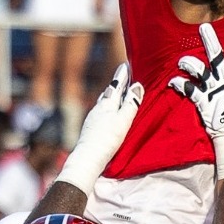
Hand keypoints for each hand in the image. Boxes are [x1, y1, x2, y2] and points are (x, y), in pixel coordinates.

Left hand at [55, 62, 144, 191]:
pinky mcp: (90, 129)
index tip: (127, 64)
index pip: (116, 85)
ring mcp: (92, 118)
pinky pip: (101, 113)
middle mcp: (98, 108)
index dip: (122, 75)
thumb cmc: (107, 140)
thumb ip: (130, 104)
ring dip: (112, 96)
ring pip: (103, 103)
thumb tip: (137, 86)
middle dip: (117, 84)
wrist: (87, 159)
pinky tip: (108, 114)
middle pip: (109, 92)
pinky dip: (107, 108)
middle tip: (124, 76)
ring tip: (118, 93)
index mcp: (107, 104)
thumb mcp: (123, 121)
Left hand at [171, 23, 223, 177]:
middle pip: (218, 56)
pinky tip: (172, 81)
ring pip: (201, 71)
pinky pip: (190, 91)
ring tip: (182, 60)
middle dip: (211, 41)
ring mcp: (214, 90)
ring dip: (190, 64)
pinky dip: (180, 84)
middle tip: (203, 27)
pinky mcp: (204, 102)